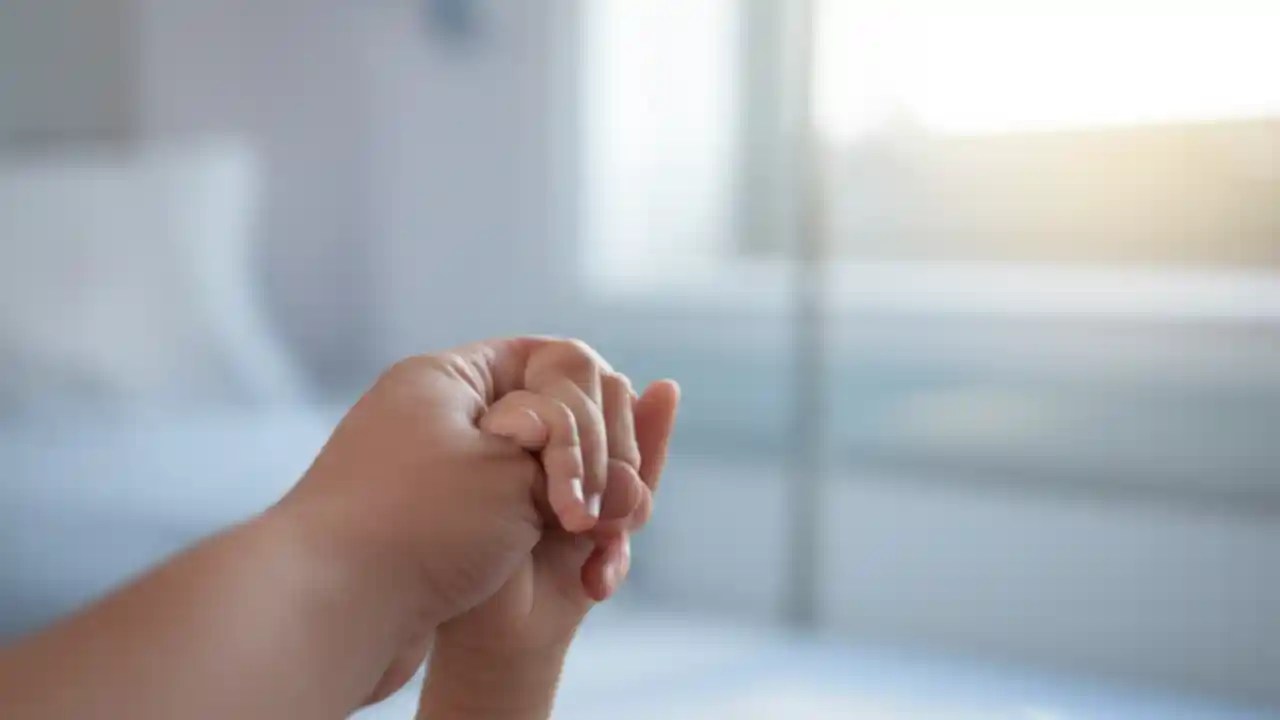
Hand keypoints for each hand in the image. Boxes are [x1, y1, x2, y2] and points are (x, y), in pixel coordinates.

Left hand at [275, 337, 652, 703]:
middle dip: (595, 463)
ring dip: (585, 509)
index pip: (555, 361)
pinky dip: (553, 540)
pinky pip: (519, 518)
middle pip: (557, 419)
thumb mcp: (513, 469)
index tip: (589, 467)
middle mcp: (443, 418)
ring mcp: (442, 474)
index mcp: (448, 379)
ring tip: (600, 552)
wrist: (326, 613)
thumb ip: (570, 447)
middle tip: (603, 515)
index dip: (591, 409)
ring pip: (545, 476)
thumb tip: (612, 449)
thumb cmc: (417, 526)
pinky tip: (585, 572)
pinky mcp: (444, 528)